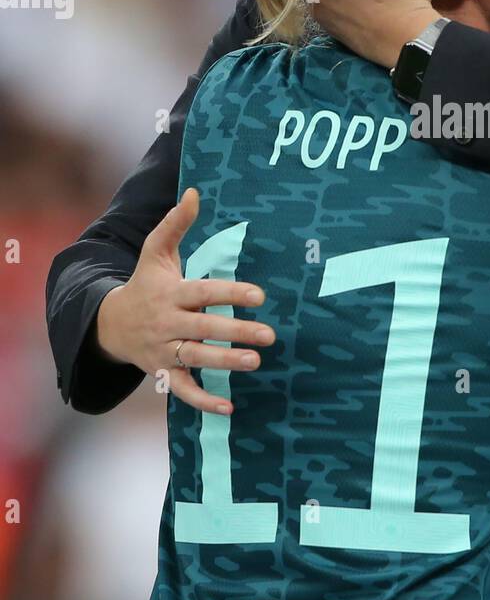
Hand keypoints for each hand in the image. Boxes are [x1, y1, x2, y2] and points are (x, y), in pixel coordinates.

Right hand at [95, 187, 274, 413]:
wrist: (110, 323)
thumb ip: (175, 223)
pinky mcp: (163, 372)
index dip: (230, 293)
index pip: (204, 292)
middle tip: (269, 335)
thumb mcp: (154, 252)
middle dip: (236, 332)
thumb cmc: (145, 283)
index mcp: (170, 293)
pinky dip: (202, 401)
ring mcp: (165, 350)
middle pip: (204, 328)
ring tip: (256, 362)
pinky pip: (182, 389)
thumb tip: (194, 192)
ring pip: (196, 358)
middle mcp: (168, 323)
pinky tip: (229, 408)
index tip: (259, 295)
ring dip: (225, 363)